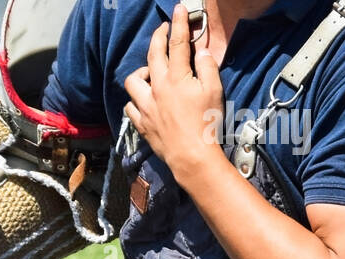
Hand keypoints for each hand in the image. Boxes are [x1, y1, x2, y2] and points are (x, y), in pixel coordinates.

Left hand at [123, 5, 224, 186]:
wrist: (192, 157)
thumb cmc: (207, 123)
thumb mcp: (214, 90)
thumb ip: (207, 67)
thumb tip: (200, 53)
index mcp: (176, 77)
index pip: (177, 42)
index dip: (178, 22)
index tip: (178, 9)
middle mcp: (157, 88)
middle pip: (152, 55)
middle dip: (157, 37)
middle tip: (163, 30)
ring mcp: (147, 107)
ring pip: (133, 81)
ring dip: (141, 73)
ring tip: (150, 74)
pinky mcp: (142, 125)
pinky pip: (130, 107)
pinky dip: (135, 101)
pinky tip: (143, 101)